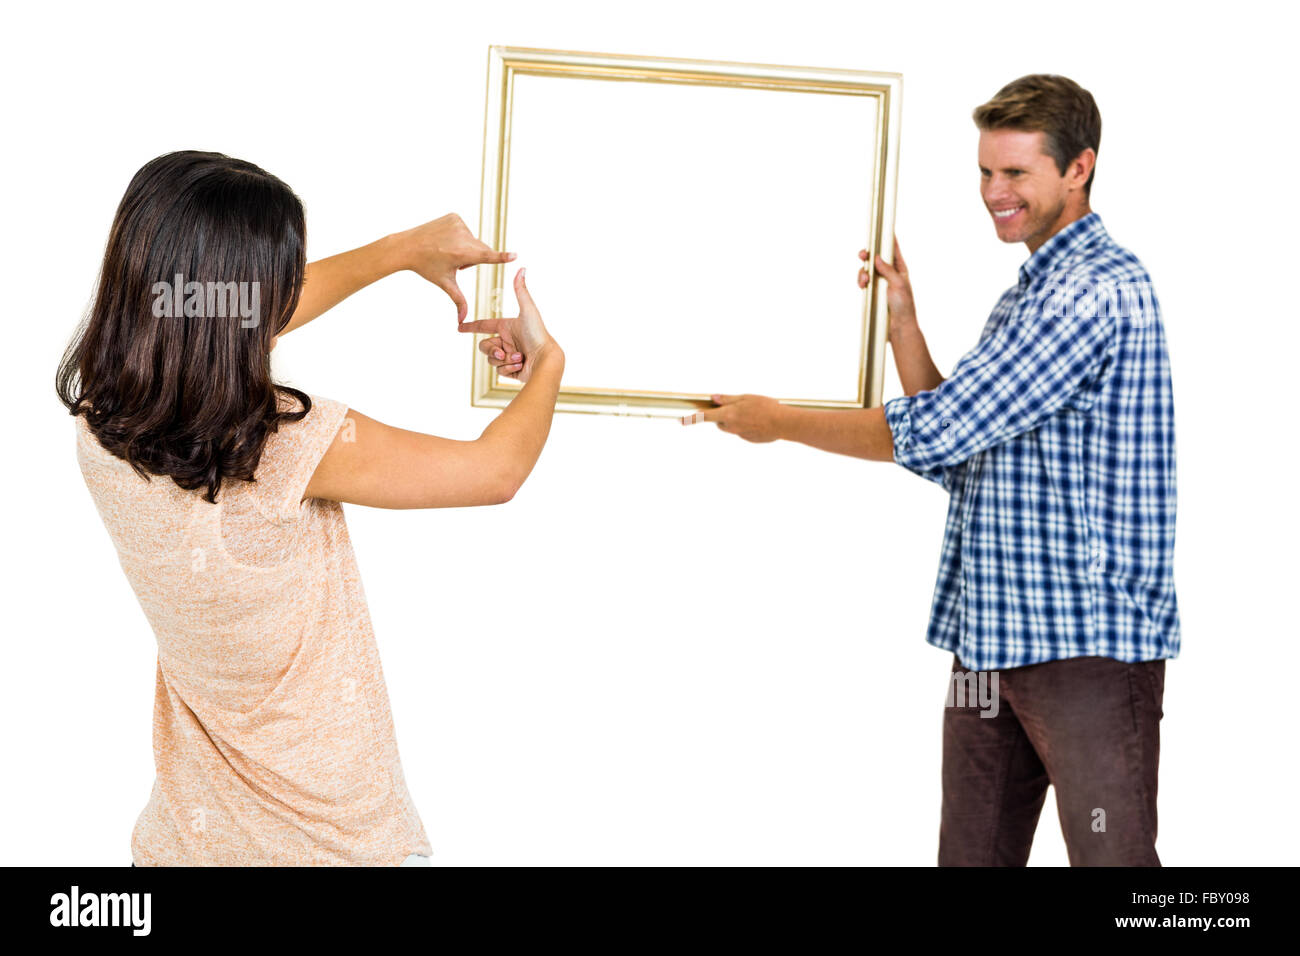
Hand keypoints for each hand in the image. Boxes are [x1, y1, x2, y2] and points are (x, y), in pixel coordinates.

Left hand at [396, 213, 515, 322]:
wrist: (407, 246)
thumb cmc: (426, 266)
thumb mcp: (445, 283)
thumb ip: (459, 301)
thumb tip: (462, 321)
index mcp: (460, 254)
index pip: (486, 258)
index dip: (501, 258)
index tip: (515, 255)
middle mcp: (461, 237)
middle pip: (482, 250)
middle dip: (474, 258)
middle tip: (454, 262)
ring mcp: (458, 224)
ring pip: (474, 240)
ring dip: (467, 247)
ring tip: (448, 250)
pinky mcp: (454, 216)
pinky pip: (466, 229)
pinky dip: (460, 235)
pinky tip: (446, 239)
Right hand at [458, 268, 558, 383]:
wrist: (546, 360)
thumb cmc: (538, 333)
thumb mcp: (528, 310)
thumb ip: (521, 290)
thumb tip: (521, 268)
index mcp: (507, 327)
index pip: (484, 326)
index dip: (471, 326)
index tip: (460, 327)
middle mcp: (507, 341)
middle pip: (485, 346)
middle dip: (492, 350)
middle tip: (503, 352)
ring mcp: (509, 356)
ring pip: (492, 359)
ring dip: (504, 359)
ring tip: (519, 357)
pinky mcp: (512, 370)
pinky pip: (500, 370)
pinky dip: (509, 368)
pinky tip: (521, 365)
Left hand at [679, 393, 784, 442]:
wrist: (783, 424)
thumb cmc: (766, 407)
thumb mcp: (746, 397)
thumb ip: (728, 399)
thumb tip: (713, 398)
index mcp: (729, 415)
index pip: (705, 416)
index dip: (692, 418)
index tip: (681, 420)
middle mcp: (731, 427)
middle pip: (720, 421)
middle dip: (724, 415)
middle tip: (739, 406)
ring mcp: (740, 435)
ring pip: (732, 426)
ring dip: (737, 420)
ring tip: (754, 412)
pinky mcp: (749, 439)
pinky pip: (743, 431)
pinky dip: (748, 426)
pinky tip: (760, 421)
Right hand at [860, 235, 916, 338]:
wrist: (898, 326)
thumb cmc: (904, 305)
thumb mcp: (899, 284)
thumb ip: (888, 269)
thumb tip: (877, 257)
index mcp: (899, 268)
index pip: (892, 248)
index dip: (887, 237)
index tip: (881, 227)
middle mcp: (888, 273)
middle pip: (875, 256)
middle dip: (867, 254)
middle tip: (862, 255)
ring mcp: (879, 282)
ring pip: (866, 269)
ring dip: (862, 272)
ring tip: (864, 280)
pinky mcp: (872, 291)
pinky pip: (863, 281)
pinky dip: (861, 281)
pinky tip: (863, 286)